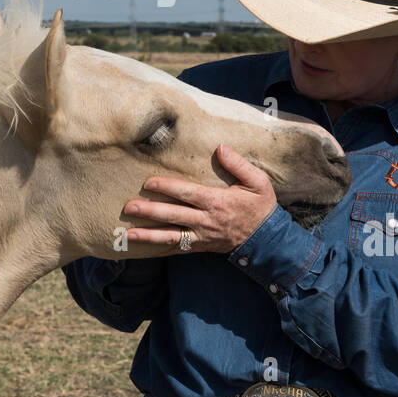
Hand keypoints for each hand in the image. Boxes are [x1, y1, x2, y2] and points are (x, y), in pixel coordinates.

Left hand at [123, 143, 277, 253]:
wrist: (268, 240)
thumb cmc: (261, 207)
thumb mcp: (258, 182)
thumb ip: (238, 165)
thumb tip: (220, 147)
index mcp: (217, 201)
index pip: (187, 193)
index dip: (167, 187)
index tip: (149, 182)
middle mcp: (206, 220)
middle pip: (173, 215)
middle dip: (150, 211)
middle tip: (129, 207)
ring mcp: (202, 236)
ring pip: (172, 236)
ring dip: (149, 235)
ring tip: (129, 233)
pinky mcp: (201, 246)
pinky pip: (178, 248)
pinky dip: (160, 248)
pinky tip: (144, 247)